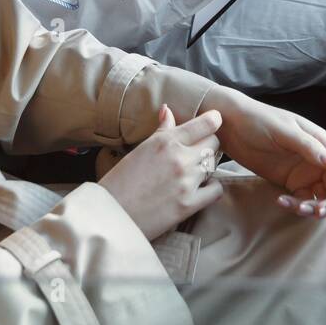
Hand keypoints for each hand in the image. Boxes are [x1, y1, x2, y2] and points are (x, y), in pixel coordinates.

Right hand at [98, 106, 223, 239]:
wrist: (110, 214)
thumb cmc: (120, 180)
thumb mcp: (140, 149)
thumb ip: (161, 130)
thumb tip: (168, 110)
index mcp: (166, 141)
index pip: (207, 123)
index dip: (213, 121)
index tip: (212, 122)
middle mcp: (180, 158)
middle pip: (214, 143)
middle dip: (208, 145)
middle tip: (197, 152)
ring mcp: (186, 182)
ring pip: (214, 165)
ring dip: (206, 167)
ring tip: (192, 172)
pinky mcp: (189, 205)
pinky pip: (215, 189)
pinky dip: (211, 187)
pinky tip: (200, 188)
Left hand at [205, 89, 325, 217]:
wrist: (229, 124)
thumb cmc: (258, 119)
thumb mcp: (284, 130)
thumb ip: (309, 147)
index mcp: (320, 143)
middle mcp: (315, 159)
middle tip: (315, 211)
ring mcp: (302, 171)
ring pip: (319, 197)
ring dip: (313, 207)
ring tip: (297, 208)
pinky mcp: (288, 181)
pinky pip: (300, 199)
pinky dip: (295, 205)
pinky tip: (280, 201)